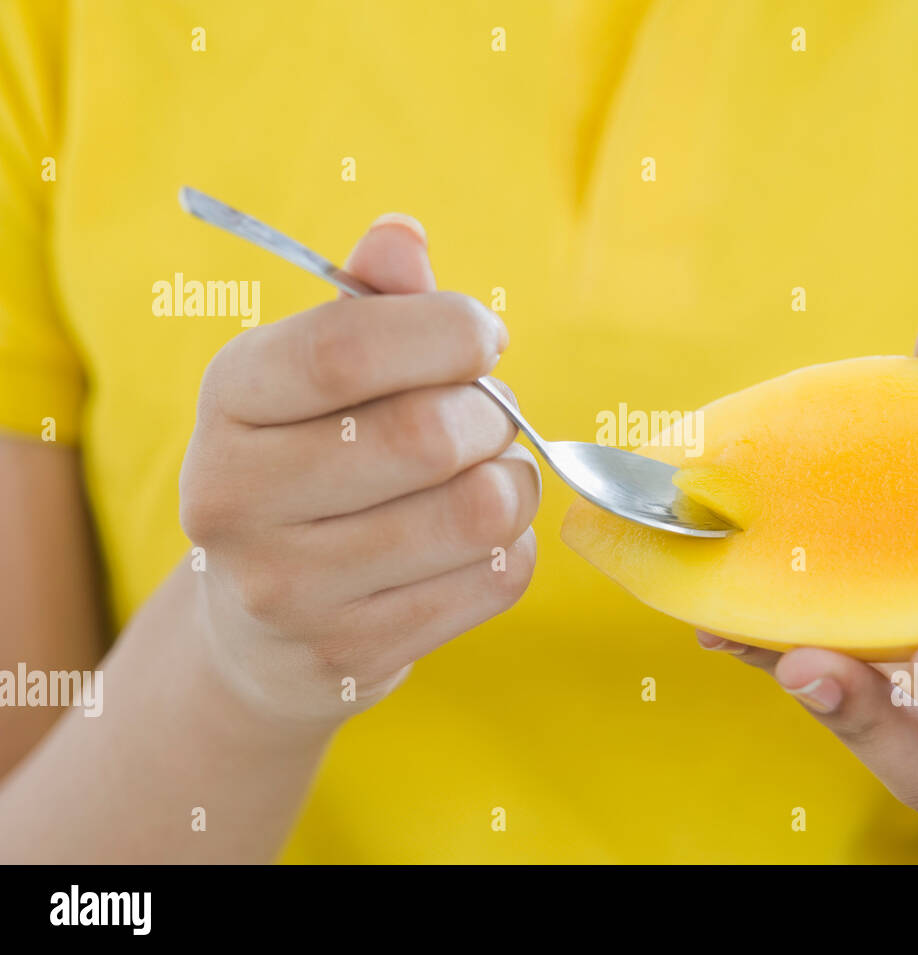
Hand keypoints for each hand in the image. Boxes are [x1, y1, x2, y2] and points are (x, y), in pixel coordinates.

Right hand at [180, 214, 539, 724]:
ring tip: (486, 476)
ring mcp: (288, 591)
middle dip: (491, 414)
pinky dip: (514, 546)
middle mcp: (235, 499)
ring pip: (478, 512)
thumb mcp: (318, 377)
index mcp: (227, 401)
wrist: (260, 628)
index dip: (443, 330)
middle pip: (429, 435)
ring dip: (514, 481)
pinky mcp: (350, 655)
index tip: (482, 337)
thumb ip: (369, 303)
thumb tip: (402, 235)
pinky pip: (498, 578)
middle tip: (488, 416)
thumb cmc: (313, 465)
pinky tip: (474, 541)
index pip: (344, 347)